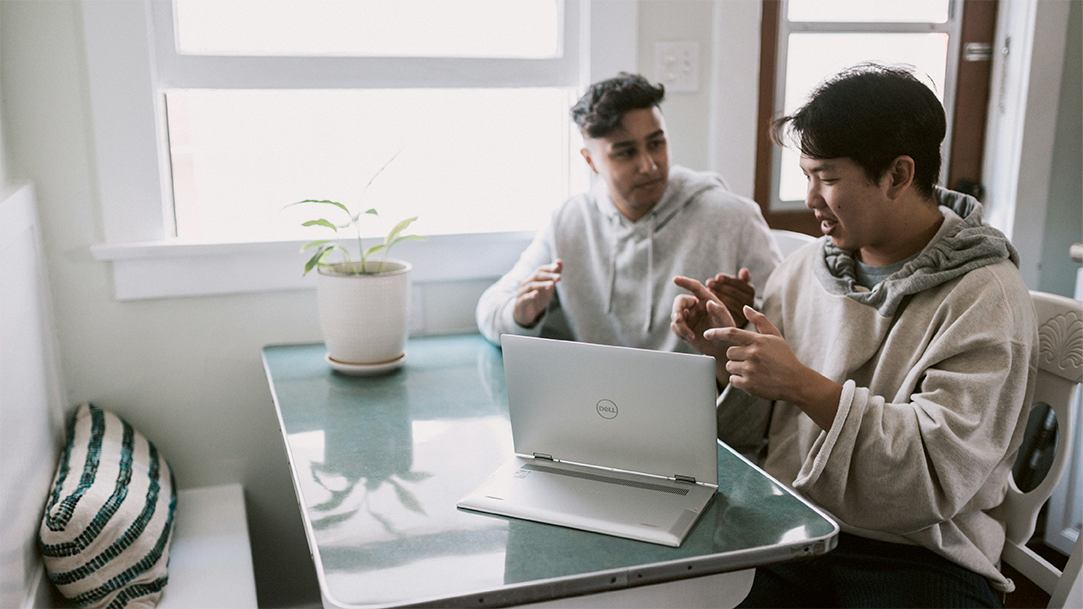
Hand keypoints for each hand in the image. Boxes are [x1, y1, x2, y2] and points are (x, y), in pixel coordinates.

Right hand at [513, 259, 562, 326]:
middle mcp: (527, 283)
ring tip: (552, 285)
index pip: (540, 269)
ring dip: (542, 284)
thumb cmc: (537, 298)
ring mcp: (522, 292)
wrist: (525, 315)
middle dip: (549, 276)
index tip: (557, 267)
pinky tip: (536, 294)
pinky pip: (525, 298)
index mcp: (533, 278)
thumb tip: (559, 261)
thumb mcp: (547, 287)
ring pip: (532, 286)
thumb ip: (553, 275)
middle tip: (559, 277)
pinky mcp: (520, 303)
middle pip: (537, 276)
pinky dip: (530, 295)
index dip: (548, 268)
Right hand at [670, 276, 737, 360]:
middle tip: (678, 320)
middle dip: (677, 310)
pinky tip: (691, 337)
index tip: (676, 279)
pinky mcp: (683, 327)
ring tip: (691, 336)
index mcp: (706, 299)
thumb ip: (719, 312)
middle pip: (680, 301)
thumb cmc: (727, 333)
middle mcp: (695, 305)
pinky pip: (675, 327)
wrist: (721, 348)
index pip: (695, 287)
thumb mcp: (726, 322)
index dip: (685, 282)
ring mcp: (688, 316)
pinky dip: (680, 332)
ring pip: (675, 316)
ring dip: (680, 326)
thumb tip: (710, 303)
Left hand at [706, 268, 754, 326]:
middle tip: (708, 282)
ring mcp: (744, 313)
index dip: (727, 280)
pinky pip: (726, 313)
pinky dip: (717, 306)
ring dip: (718, 295)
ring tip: (707, 290)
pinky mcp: (736, 322)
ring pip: (730, 302)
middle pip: (734, 293)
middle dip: (720, 286)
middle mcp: (750, 303)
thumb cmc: (735, 298)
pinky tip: (708, 301)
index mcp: (750, 291)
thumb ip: (742, 279)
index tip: (717, 276)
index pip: (739, 283)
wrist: (735, 319)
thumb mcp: (740, 287)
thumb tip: (744, 270)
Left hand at [708, 306, 842, 430]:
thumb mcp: (775, 336)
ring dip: (737, 368)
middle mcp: (753, 354)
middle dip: (735, 356)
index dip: (716, 332)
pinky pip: (733, 380)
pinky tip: (753, 379)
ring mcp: (751, 370)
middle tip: (750, 359)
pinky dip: (739, 381)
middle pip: (729, 352)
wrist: (795, 382)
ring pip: (730, 366)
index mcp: (758, 341)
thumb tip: (745, 308)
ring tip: (754, 370)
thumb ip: (759, 320)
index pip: (731, 333)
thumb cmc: (784, 357)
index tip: (706, 334)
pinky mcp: (749, 385)